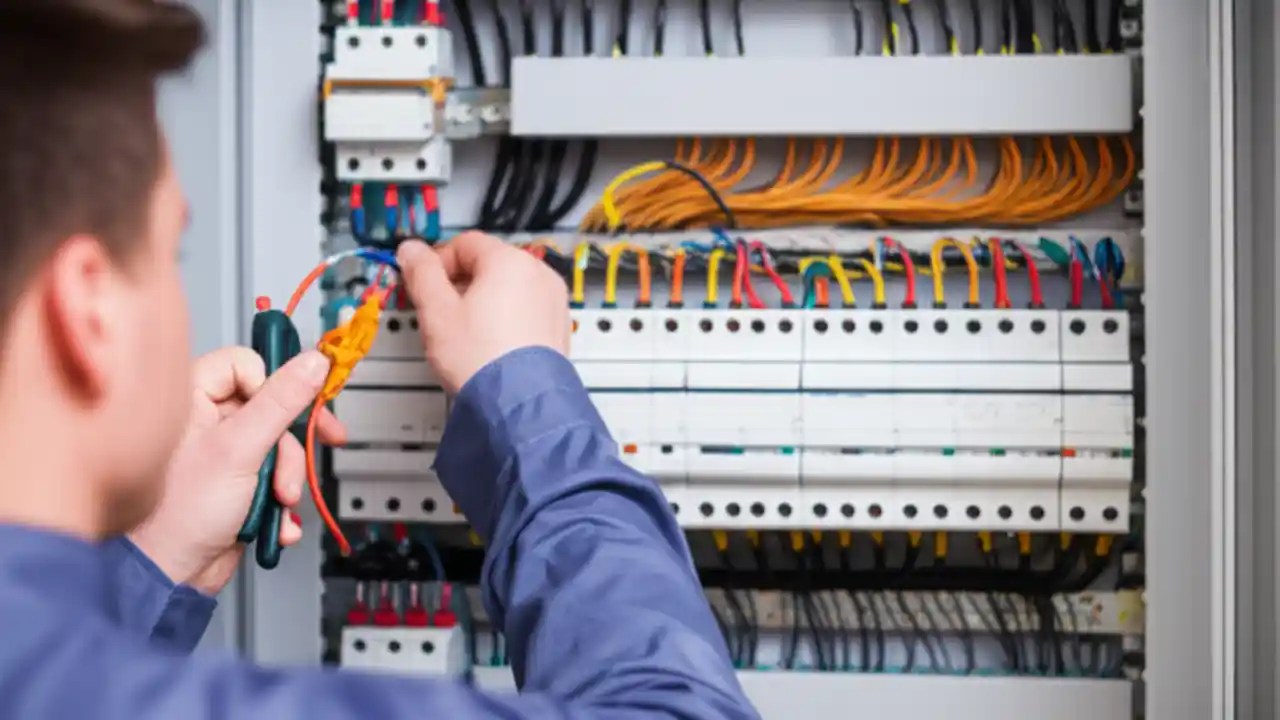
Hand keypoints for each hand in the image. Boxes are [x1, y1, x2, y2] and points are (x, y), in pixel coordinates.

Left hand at [130, 347, 345, 593]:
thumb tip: (312, 362)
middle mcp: (207, 423)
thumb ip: (280, 401)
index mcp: (192, 399)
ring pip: (280, 448)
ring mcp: (225, 456)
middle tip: (318, 443)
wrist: (169, 576)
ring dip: (288, 478)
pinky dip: (281, 502)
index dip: (272, 384)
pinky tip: (275, 519)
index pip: (246, 364)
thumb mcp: (239, 447)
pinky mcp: (239, 486)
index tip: (291, 405)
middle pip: (274, 408)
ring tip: (279, 500)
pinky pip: (276, 480)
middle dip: (290, 444)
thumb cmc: (176, 514)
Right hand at [398, 233, 569, 393]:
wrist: (518, 404)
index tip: (424, 283)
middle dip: (461, 283)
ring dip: (484, 301)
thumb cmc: (480, 359)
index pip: (465, 243)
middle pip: (489, 264)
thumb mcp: (437, 311)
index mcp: (509, 261)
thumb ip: (421, 273)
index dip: (438, 262)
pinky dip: (507, 319)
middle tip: (441, 311)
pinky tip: (490, 344)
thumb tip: (411, 250)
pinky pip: (527, 310)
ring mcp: (553, 301)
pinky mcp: (558, 327)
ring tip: (466, 333)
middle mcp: (538, 274)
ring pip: (509, 288)